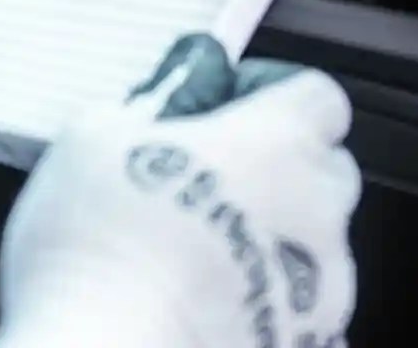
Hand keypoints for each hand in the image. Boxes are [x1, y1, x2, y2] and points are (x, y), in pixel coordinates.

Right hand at [0, 58, 360, 347]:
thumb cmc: (93, 245)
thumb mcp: (93, 134)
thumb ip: (150, 99)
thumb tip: (170, 94)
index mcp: (275, 144)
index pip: (319, 96)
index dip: (272, 95)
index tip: (228, 107)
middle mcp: (315, 213)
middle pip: (324, 169)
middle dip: (277, 168)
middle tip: (207, 181)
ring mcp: (320, 290)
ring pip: (314, 244)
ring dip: (271, 237)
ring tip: (197, 253)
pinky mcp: (308, 344)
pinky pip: (300, 308)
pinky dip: (265, 300)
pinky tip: (207, 303)